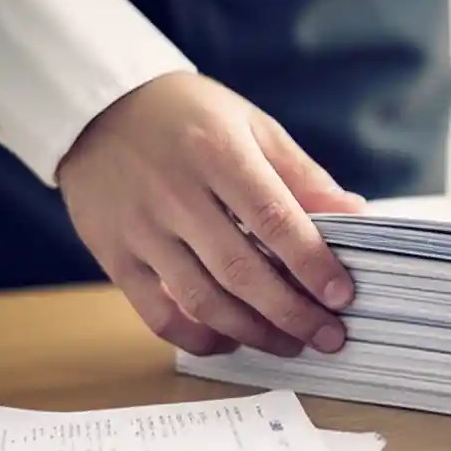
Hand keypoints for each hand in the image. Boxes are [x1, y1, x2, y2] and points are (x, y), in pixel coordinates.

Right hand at [58, 72, 364, 355]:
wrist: (95, 106)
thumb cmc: (188, 116)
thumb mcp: (251, 126)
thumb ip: (302, 176)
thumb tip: (355, 215)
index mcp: (217, 154)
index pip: (274, 220)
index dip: (312, 264)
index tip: (342, 295)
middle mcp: (174, 193)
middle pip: (240, 271)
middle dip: (292, 314)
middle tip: (328, 337)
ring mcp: (139, 228)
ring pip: (202, 300)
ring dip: (253, 333)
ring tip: (289, 344)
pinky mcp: (112, 254)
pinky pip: (156, 314)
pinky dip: (197, 338)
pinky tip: (230, 341)